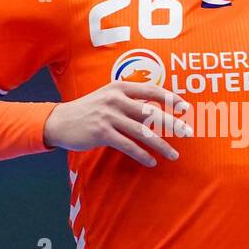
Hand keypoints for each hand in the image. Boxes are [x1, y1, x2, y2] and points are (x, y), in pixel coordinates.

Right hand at [43, 79, 193, 166]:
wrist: (60, 121)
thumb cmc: (89, 110)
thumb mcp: (108, 97)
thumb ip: (129, 99)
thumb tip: (155, 109)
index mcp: (120, 87)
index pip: (151, 90)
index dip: (170, 98)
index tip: (185, 108)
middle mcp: (116, 99)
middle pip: (151, 112)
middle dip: (172, 123)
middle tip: (188, 132)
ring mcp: (109, 116)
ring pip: (142, 132)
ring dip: (161, 145)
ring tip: (174, 154)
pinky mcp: (102, 133)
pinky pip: (128, 145)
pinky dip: (142, 155)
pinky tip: (151, 162)